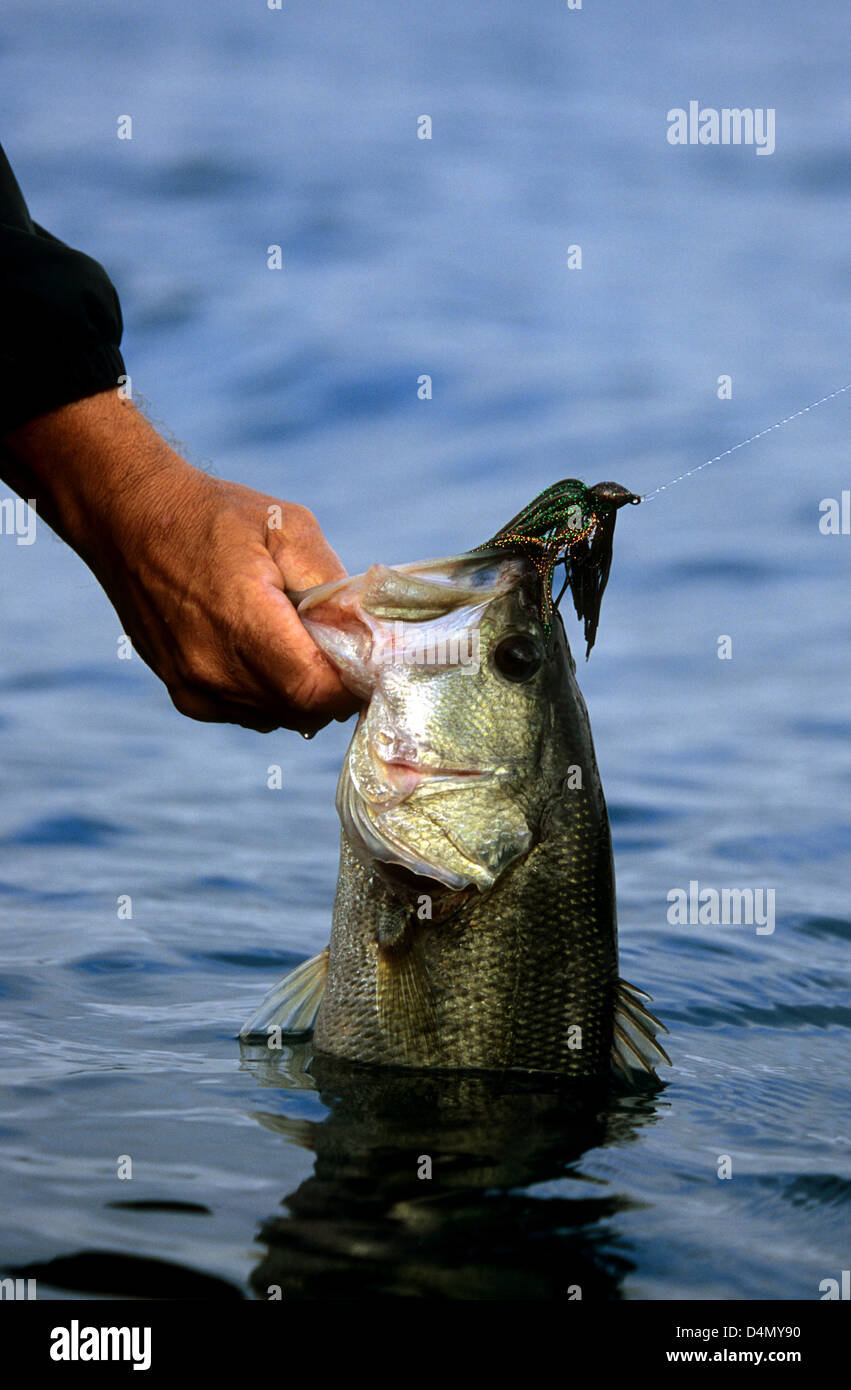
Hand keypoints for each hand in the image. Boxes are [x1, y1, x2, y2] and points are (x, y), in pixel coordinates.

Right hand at [1, 392, 360, 733]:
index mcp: (243, 623)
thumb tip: (370, 631)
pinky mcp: (185, 695)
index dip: (356, 682)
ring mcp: (196, 688)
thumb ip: (332, 584)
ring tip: (304, 645)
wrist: (130, 519)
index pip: (319, 690)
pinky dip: (272, 696)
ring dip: (304, 694)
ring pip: (279, 717)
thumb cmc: (213, 516)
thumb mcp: (288, 527)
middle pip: (304, 710)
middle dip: (336, 688)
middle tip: (349, 650)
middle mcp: (215, 668)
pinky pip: (250, 713)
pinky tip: (270, 654)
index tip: (374, 659)